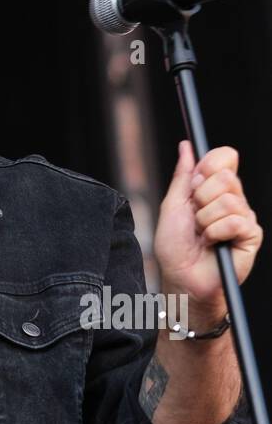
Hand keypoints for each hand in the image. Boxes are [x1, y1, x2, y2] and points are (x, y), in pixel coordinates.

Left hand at [154, 140, 263, 313]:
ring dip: (206, 219)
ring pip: (229, 200)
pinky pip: (235, 221)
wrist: (182, 278)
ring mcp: (243, 216)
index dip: (209, 164)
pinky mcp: (251, 235)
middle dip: (201, 197)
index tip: (194, 182)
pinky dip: (215, 232)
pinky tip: (212, 243)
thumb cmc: (175, 247)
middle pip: (226, 176)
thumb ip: (183, 175)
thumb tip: (187, 146)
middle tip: (195, 217)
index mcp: (214, 188)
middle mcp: (232, 199)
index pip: (225, 156)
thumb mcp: (173, 205)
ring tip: (202, 234)